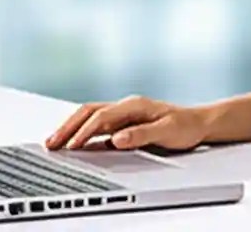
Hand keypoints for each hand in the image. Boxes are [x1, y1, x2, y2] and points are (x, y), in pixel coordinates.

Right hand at [44, 96, 209, 151]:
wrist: (199, 123)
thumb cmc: (186, 126)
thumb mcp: (167, 131)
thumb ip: (142, 134)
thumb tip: (117, 138)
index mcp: (134, 105)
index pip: (101, 117)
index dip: (84, 131)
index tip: (71, 146)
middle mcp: (126, 106)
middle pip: (89, 112)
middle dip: (68, 126)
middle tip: (51, 142)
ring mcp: (124, 114)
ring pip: (90, 117)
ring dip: (71, 128)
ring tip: (55, 142)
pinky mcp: (124, 123)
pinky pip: (97, 126)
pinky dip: (82, 133)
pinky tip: (75, 144)